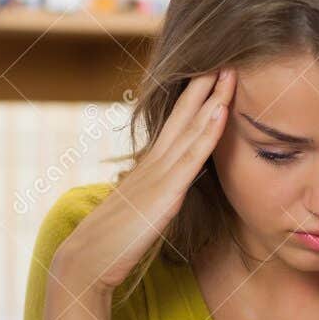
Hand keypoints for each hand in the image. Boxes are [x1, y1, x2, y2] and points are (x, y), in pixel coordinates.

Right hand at [43, 70, 235, 319]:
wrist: (88, 261)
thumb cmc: (112, 244)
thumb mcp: (139, 213)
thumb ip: (153, 198)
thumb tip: (166, 195)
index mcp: (148, 169)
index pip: (175, 126)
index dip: (193, 100)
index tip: (210, 76)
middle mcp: (153, 164)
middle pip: (183, 117)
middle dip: (204, 87)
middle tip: (224, 58)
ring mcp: (159, 175)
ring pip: (191, 129)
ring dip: (212, 99)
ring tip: (229, 71)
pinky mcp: (165, 193)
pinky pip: (192, 156)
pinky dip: (208, 131)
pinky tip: (222, 110)